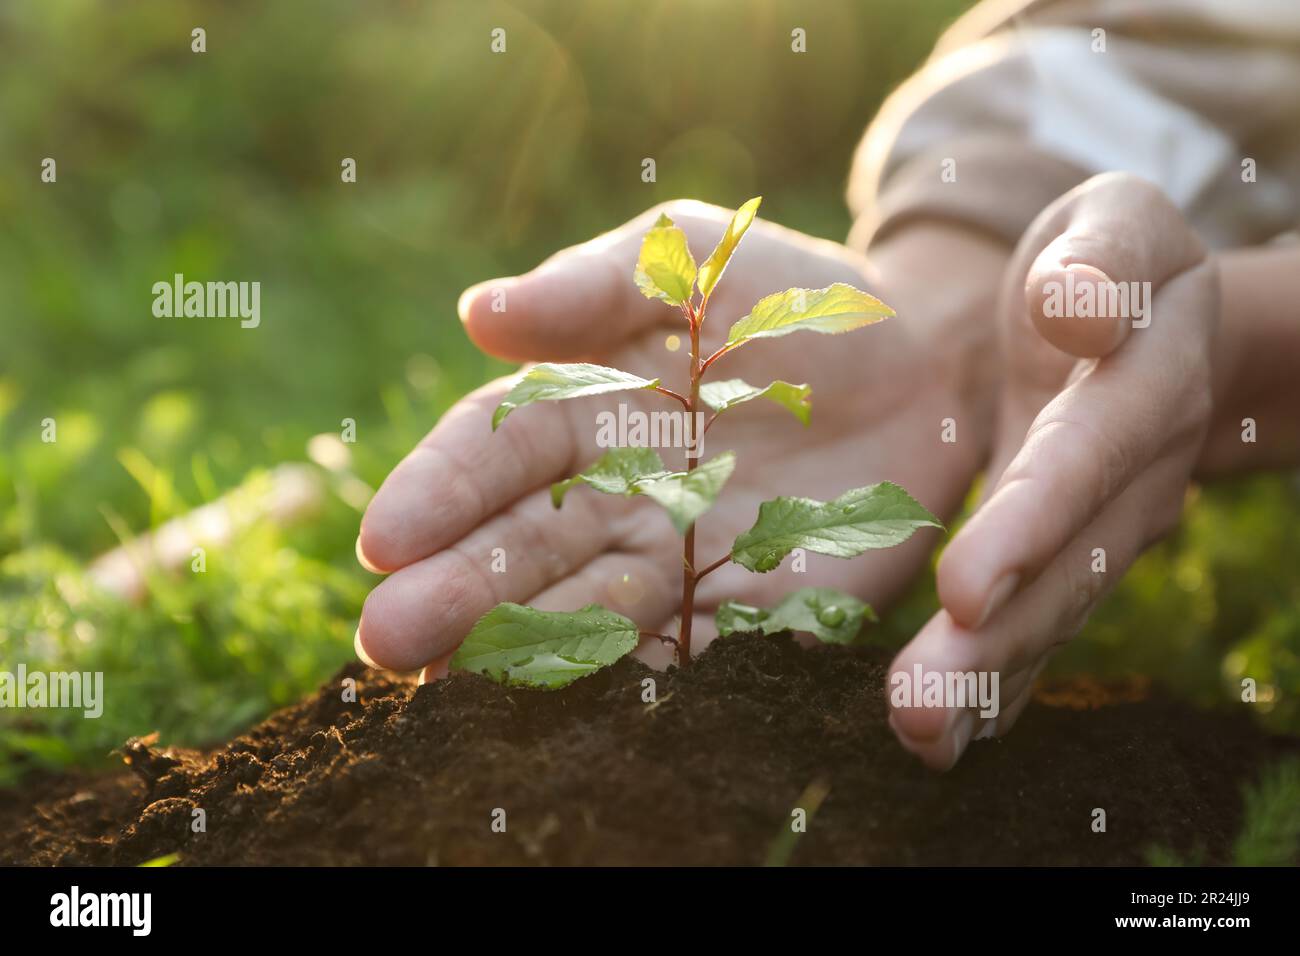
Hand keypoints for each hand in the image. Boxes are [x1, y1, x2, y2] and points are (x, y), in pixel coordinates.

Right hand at [356, 201, 1005, 677]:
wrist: (920, 361)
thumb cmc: (789, 296)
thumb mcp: (693, 258)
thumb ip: (594, 285)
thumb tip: (478, 312)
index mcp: (587, 403)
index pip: (496, 448)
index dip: (439, 491)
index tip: (384, 536)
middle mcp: (616, 491)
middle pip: (523, 543)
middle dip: (455, 590)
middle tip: (385, 641)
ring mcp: (678, 557)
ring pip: (585, 608)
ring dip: (520, 648)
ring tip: (447, 687)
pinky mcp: (749, 608)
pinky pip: (683, 651)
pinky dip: (630, 682)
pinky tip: (578, 713)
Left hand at [887, 173, 1220, 768]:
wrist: (1143, 321)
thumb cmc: (1109, 262)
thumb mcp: (1117, 224)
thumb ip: (1101, 259)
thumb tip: (1071, 308)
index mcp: (1142, 387)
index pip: (1081, 461)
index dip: (1029, 524)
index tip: (964, 589)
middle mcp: (1131, 479)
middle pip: (1065, 570)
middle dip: (994, 643)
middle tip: (918, 709)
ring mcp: (1105, 531)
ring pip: (1049, 617)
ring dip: (983, 682)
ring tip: (918, 736)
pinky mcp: (1068, 560)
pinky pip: (1038, 630)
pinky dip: (996, 688)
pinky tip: (943, 739)